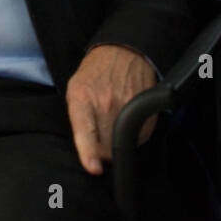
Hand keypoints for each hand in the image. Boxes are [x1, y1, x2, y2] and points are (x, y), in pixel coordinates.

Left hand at [65, 44, 156, 174]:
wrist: (122, 53)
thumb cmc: (94, 74)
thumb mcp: (75, 90)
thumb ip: (78, 118)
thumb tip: (85, 147)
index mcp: (82, 98)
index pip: (85, 130)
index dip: (89, 151)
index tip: (94, 168)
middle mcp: (105, 103)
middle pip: (105, 146)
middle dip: (101, 149)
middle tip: (99, 135)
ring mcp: (127, 106)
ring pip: (123, 143)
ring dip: (117, 142)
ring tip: (112, 122)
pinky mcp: (145, 110)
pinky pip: (139, 137)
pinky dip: (133, 136)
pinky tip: (126, 120)